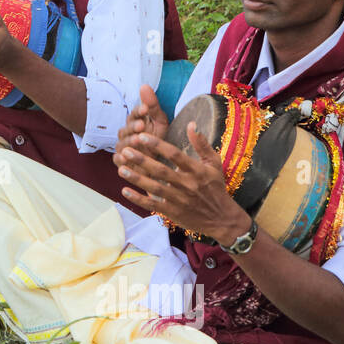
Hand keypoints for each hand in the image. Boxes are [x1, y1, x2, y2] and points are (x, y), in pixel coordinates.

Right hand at [115, 83, 169, 154]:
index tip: (145, 108)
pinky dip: (119, 158)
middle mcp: (127, 133)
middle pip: (126, 128)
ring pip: (122, 143)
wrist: (158, 163)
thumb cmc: (157, 140)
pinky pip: (117, 159)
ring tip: (137, 140)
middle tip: (141, 125)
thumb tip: (144, 85)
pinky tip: (125, 158)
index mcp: (136, 122)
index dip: (139, 111)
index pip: (135, 114)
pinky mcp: (121, 161)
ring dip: (129, 141)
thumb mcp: (160, 122)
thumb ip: (153, 106)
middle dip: (133, 126)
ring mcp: (123, 147)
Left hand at [116, 122, 249, 244]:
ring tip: (121, 168)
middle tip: (125, 150)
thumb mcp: (214, 163)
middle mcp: (187, 184)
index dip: (158, 145)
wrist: (222, 219)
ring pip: (155, 188)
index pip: (175, 155)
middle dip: (142, 160)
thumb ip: (202, 144)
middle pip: (161, 171)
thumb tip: (191, 124)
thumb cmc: (216, 188)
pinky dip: (138, 199)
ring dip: (137, 179)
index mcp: (197, 171)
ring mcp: (179, 200)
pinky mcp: (173, 212)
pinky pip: (153, 205)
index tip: (142, 136)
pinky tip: (124, 191)